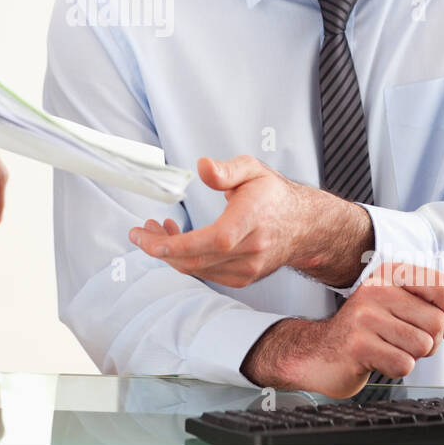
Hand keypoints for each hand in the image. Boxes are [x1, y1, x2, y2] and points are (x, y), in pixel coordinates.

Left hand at [127, 155, 330, 286]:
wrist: (303, 226)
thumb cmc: (273, 195)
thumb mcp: (252, 169)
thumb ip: (226, 170)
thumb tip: (202, 166)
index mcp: (252, 220)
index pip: (213, 240)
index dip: (176, 244)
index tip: (146, 236)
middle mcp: (251, 250)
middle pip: (196, 260)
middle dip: (159, 248)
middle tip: (140, 231)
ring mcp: (247, 269)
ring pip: (196, 269)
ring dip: (169, 253)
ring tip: (156, 229)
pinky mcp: (242, 278)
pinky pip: (205, 273)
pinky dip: (185, 260)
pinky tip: (177, 241)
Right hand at [241, 262, 443, 397]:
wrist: (320, 353)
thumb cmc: (363, 330)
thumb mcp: (398, 305)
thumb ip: (432, 295)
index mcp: (389, 275)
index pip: (442, 285)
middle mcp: (376, 290)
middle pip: (437, 321)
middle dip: (431, 340)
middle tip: (409, 342)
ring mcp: (365, 317)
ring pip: (423, 344)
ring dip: (413, 355)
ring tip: (391, 349)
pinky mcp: (358, 344)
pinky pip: (404, 364)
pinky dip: (397, 369)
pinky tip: (380, 360)